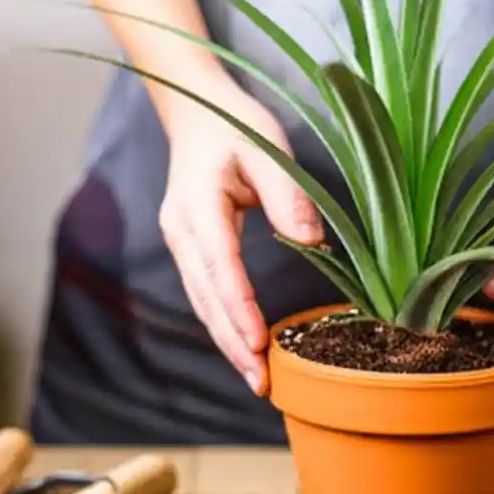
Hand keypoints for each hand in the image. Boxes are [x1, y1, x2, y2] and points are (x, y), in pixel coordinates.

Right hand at [158, 77, 322, 394]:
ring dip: (227, 342)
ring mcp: (181, 242)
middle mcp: (182, 231)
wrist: (196, 111)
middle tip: (262, 383)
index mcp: (198, 206)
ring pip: (203, 303)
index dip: (238, 307)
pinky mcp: (191, 249)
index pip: (219, 266)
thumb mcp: (266, 148)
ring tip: (256, 379)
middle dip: (232, 343)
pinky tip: (245, 349)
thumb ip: (286, 193)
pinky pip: (206, 294)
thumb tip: (312, 240)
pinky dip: (224, 324)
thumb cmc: (235, 125)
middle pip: (206, 298)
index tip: (258, 342)